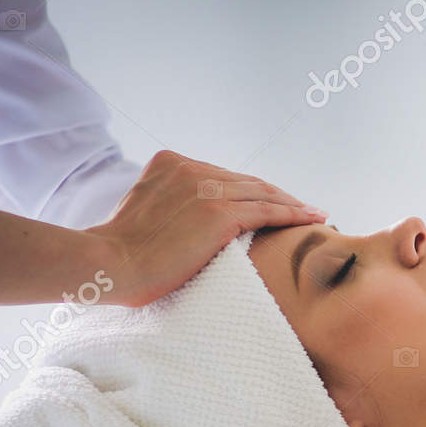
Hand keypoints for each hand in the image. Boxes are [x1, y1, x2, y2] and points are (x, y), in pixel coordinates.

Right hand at [87, 150, 327, 306]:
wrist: (109, 263)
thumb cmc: (123, 252)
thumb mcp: (147, 211)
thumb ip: (172, 203)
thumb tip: (194, 221)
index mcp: (170, 163)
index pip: (224, 176)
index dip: (252, 189)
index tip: (274, 201)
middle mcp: (189, 168)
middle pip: (248, 181)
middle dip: (279, 195)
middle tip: (306, 208)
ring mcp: (205, 188)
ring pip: (263, 193)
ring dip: (294, 204)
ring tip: (315, 214)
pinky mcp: (218, 212)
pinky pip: (268, 211)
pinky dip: (294, 214)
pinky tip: (313, 219)